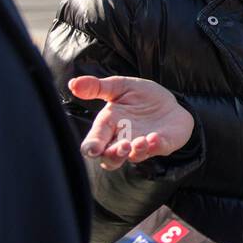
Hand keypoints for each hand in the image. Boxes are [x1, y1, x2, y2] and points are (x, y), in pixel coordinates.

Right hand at [70, 75, 194, 170]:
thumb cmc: (140, 97)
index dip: (91, 148)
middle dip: (114, 156)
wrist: (169, 101)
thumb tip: (72, 83)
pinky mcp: (163, 144)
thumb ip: (97, 87)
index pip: (94, 142)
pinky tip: (155, 137)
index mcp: (108, 126)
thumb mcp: (119, 86)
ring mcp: (142, 144)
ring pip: (134, 157)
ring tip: (140, 141)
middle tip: (121, 145)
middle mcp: (123, 140)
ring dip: (136, 151)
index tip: (92, 149)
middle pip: (110, 159)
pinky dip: (156, 146)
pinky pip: (158, 149)